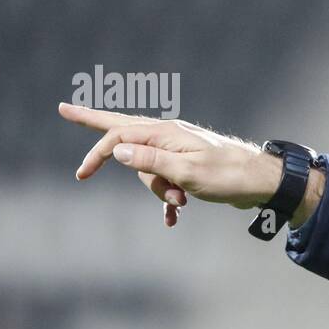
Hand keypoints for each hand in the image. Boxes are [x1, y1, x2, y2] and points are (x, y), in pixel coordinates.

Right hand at [59, 103, 282, 227]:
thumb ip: (151, 161)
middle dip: (96, 125)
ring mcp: (179, 150)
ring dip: (160, 191)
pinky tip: (173, 219)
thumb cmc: (228, 176)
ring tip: (182, 201)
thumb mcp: (186, 172)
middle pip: (124, 131)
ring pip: (149, 171)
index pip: (120, 137)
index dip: (97, 153)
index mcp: (166, 133)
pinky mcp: (189, 166)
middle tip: (66, 109)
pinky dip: (168, 200)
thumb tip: (118, 151)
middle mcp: (169, 136)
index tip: (81, 174)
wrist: (263, 182)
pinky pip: (166, 182)